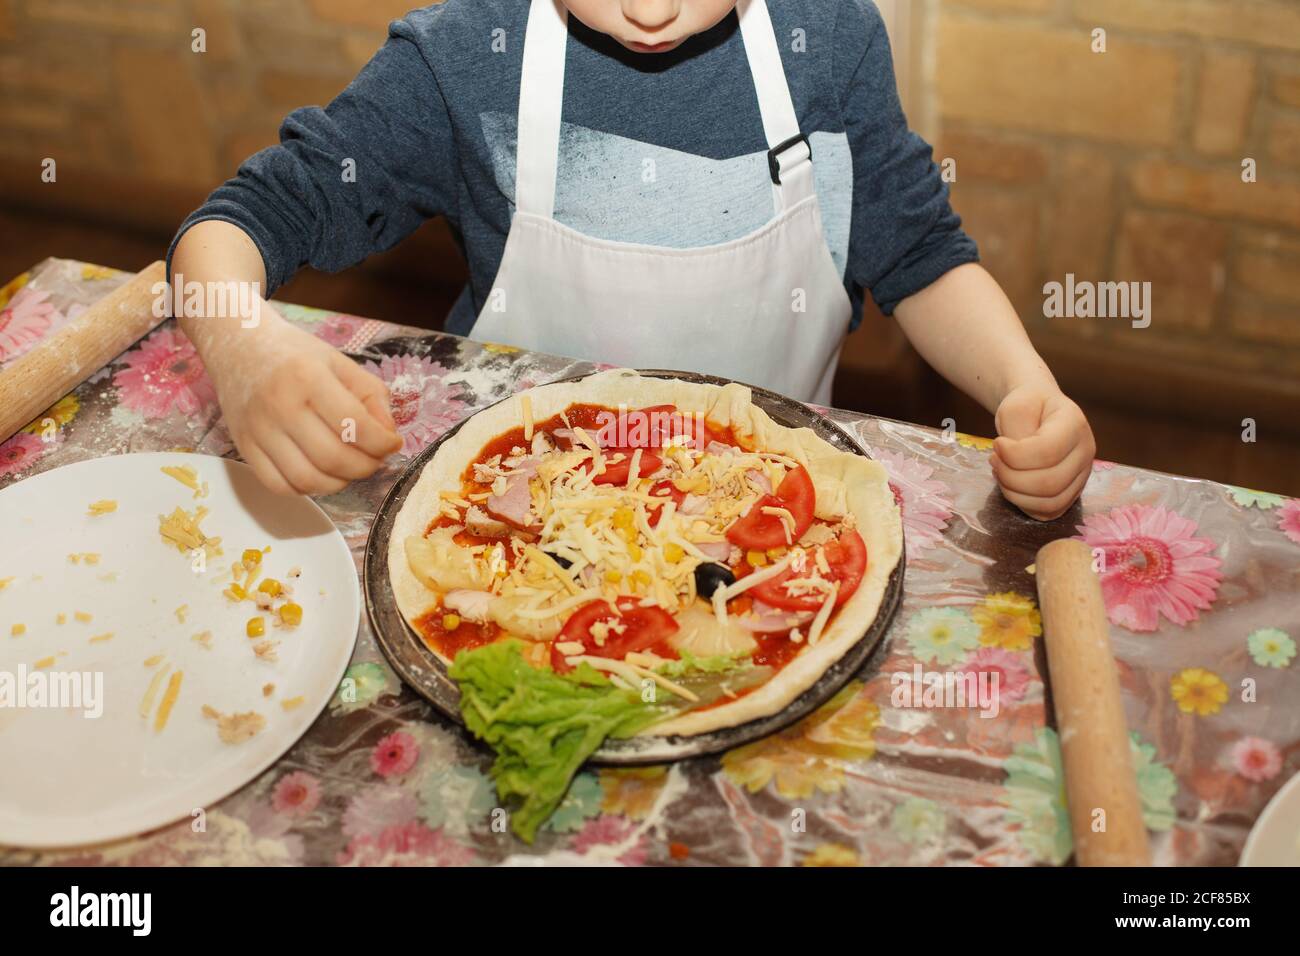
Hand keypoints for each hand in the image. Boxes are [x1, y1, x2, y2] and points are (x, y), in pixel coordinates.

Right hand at [200, 303, 402, 494]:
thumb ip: (371, 395)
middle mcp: (279, 405)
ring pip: (307, 479)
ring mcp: (257, 430)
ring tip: (350, 467)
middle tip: (375, 459)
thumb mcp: (340, 362)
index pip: (354, 425)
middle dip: (365, 467)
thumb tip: (389, 435)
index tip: (393, 443)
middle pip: (332, 458)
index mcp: (307, 377)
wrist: (239, 346)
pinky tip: (321, 473)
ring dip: (339, 482)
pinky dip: (308, 489)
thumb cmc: (295, 354)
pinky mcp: (243, 447)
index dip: (382, 443)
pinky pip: (280, 485)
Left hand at [991, 384, 1095, 520]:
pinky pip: (1048, 512)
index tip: (997, 444)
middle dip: (1010, 476)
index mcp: (1075, 424)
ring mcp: (1082, 476)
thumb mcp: (1017, 405)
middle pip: (1050, 483)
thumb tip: (1014, 458)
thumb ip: (1016, 428)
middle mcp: (1085, 452)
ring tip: (1000, 471)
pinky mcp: (1071, 493)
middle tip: (993, 460)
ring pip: (1050, 503)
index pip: (1048, 451)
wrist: (1040, 411)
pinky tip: (1011, 484)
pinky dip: (1023, 504)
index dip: (1014, 455)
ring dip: (1014, 493)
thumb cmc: (1028, 407)